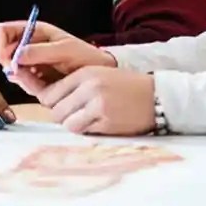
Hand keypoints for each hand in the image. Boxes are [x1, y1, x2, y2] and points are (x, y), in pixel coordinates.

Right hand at [0, 20, 116, 79]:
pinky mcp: (33, 78)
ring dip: (20, 77)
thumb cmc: (85, 56)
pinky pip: (21, 82)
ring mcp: (29, 62)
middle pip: (1, 52)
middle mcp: (27, 45)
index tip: (7, 59)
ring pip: (10, 70)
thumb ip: (41, 51)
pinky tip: (43, 84)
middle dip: (8, 64)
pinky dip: (27, 85)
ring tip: (42, 78)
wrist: (99, 74)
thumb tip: (16, 56)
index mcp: (32, 31)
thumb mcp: (65, 50)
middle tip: (22, 73)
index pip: (1, 31)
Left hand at [9, 66, 155, 135]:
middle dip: (62, 115)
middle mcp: (89, 87)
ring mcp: (98, 105)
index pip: (51, 92)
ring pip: (67, 123)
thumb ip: (75, 85)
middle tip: (74, 115)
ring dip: (73, 124)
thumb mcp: (99, 75)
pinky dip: (87, 130)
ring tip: (87, 120)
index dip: (50, 103)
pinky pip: (84, 131)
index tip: (56, 106)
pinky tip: (98, 124)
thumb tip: (48, 101)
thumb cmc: (126, 87)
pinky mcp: (107, 121)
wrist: (157, 96)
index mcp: (84, 73)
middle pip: (55, 110)